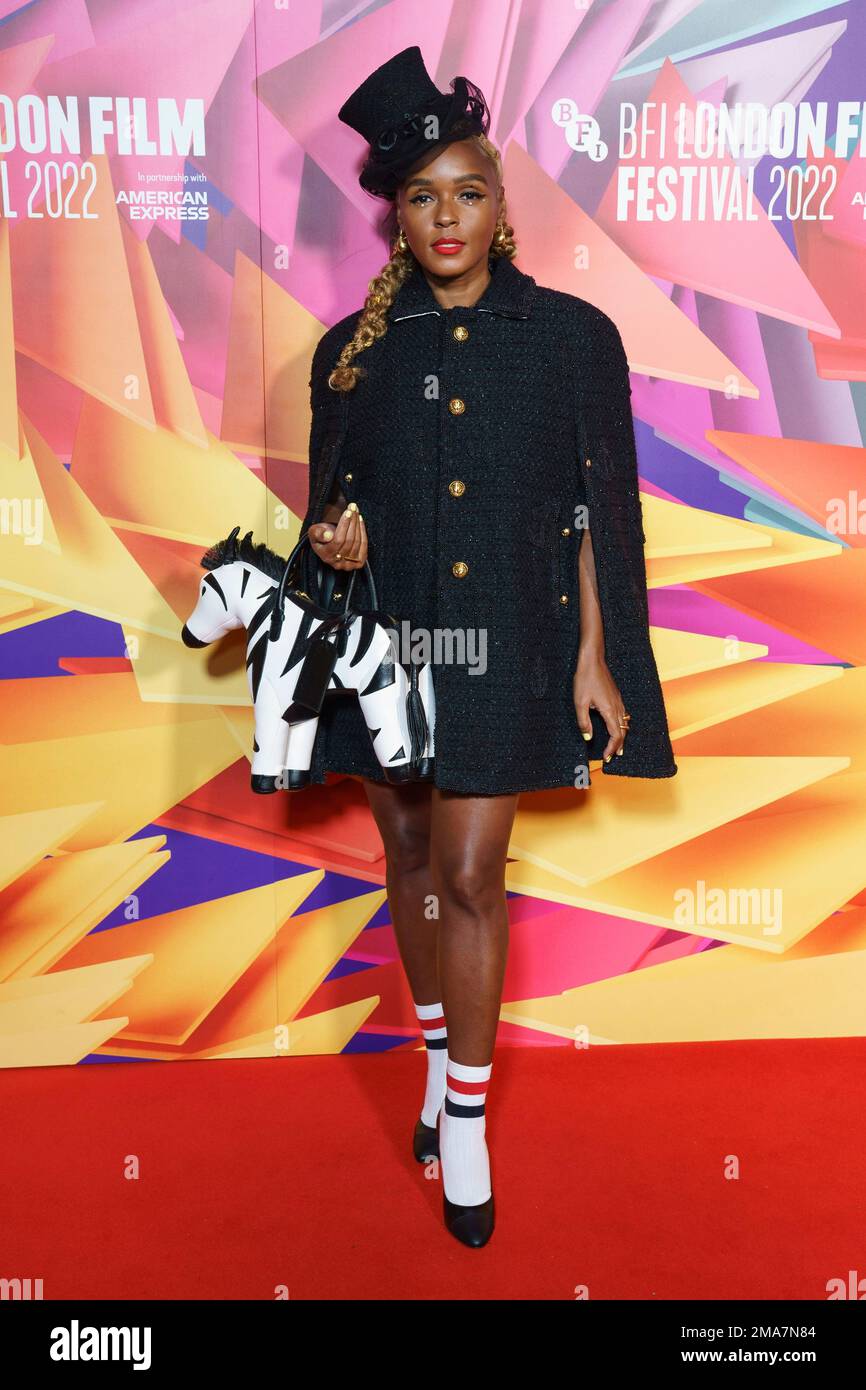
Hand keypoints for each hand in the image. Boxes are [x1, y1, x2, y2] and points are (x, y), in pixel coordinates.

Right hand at [306, 503, 367, 569]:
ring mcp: (349, 565)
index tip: (347, 512)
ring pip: (357, 542)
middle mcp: (338, 563)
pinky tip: (360, 521)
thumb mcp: (314, 532)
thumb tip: (329, 535)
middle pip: (349, 540)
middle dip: (352, 522)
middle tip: (353, 507)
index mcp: (326, 556)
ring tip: (356, 512)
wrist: (329, 544)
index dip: (344, 525)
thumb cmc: (321, 536)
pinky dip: (363, 531)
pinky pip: (363, 545)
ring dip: (358, 524)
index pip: (338, 540)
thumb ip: (318, 533)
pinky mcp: (359, 563)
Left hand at [573, 646, 627, 761]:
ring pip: (624, 724)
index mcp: (609, 710)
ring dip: (621, 737)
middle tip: (612, 757)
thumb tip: (587, 738)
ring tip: (616, 747)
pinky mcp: (616, 696)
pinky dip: (621, 726)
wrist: (593, 660)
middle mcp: (617, 707)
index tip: (606, 757)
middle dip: (618, 746)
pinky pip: (623, 716)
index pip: (616, 735)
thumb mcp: (580, 703)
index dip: (611, 748)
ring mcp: (618, 701)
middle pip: (623, 732)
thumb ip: (584, 722)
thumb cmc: (585, 680)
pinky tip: (617, 727)